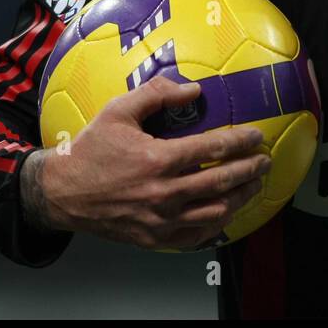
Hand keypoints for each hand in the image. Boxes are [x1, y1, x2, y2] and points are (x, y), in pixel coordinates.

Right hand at [22, 75, 270, 250]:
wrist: (62, 193)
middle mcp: (164, 193)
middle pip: (222, 182)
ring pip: (215, 212)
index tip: (256, 136)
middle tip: (265, 161)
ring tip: (254, 185)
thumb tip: (194, 89)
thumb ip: (156, 94)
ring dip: (240, 197)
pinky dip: (217, 224)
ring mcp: (161, 220)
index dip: (240, 142)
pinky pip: (196, 235)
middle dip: (250, 170)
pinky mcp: (154, 238)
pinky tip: (226, 212)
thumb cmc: (90, 150)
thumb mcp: (118, 111)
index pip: (213, 150)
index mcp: (158, 159)